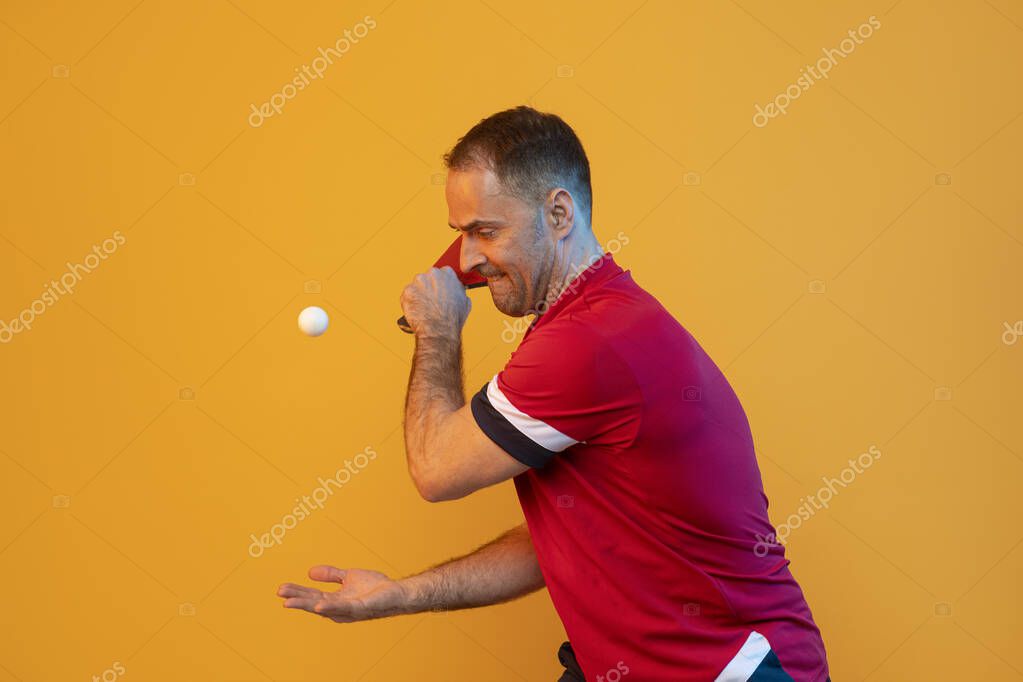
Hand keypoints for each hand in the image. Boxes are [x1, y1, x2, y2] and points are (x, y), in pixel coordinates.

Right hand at [277, 565, 407, 622]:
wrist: (396, 592)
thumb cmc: (375, 587)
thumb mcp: (349, 576)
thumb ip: (332, 575)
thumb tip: (310, 572)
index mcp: (335, 599)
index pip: (312, 595)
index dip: (297, 592)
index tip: (281, 588)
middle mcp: (339, 607)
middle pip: (313, 603)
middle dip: (296, 598)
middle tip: (280, 593)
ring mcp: (349, 609)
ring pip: (324, 607)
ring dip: (306, 605)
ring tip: (289, 602)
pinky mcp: (360, 608)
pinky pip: (344, 608)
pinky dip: (331, 607)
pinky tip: (320, 605)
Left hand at [400, 266, 471, 337]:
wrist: (439, 330)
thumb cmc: (452, 318)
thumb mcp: (464, 300)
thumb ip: (457, 289)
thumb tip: (455, 287)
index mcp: (447, 273)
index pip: (441, 273)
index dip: (439, 284)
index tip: (439, 291)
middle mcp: (432, 273)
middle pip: (427, 277)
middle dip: (428, 287)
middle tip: (431, 301)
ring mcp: (418, 282)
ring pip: (416, 286)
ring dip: (418, 294)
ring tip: (424, 308)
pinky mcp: (407, 291)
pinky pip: (407, 296)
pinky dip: (410, 303)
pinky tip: (417, 311)